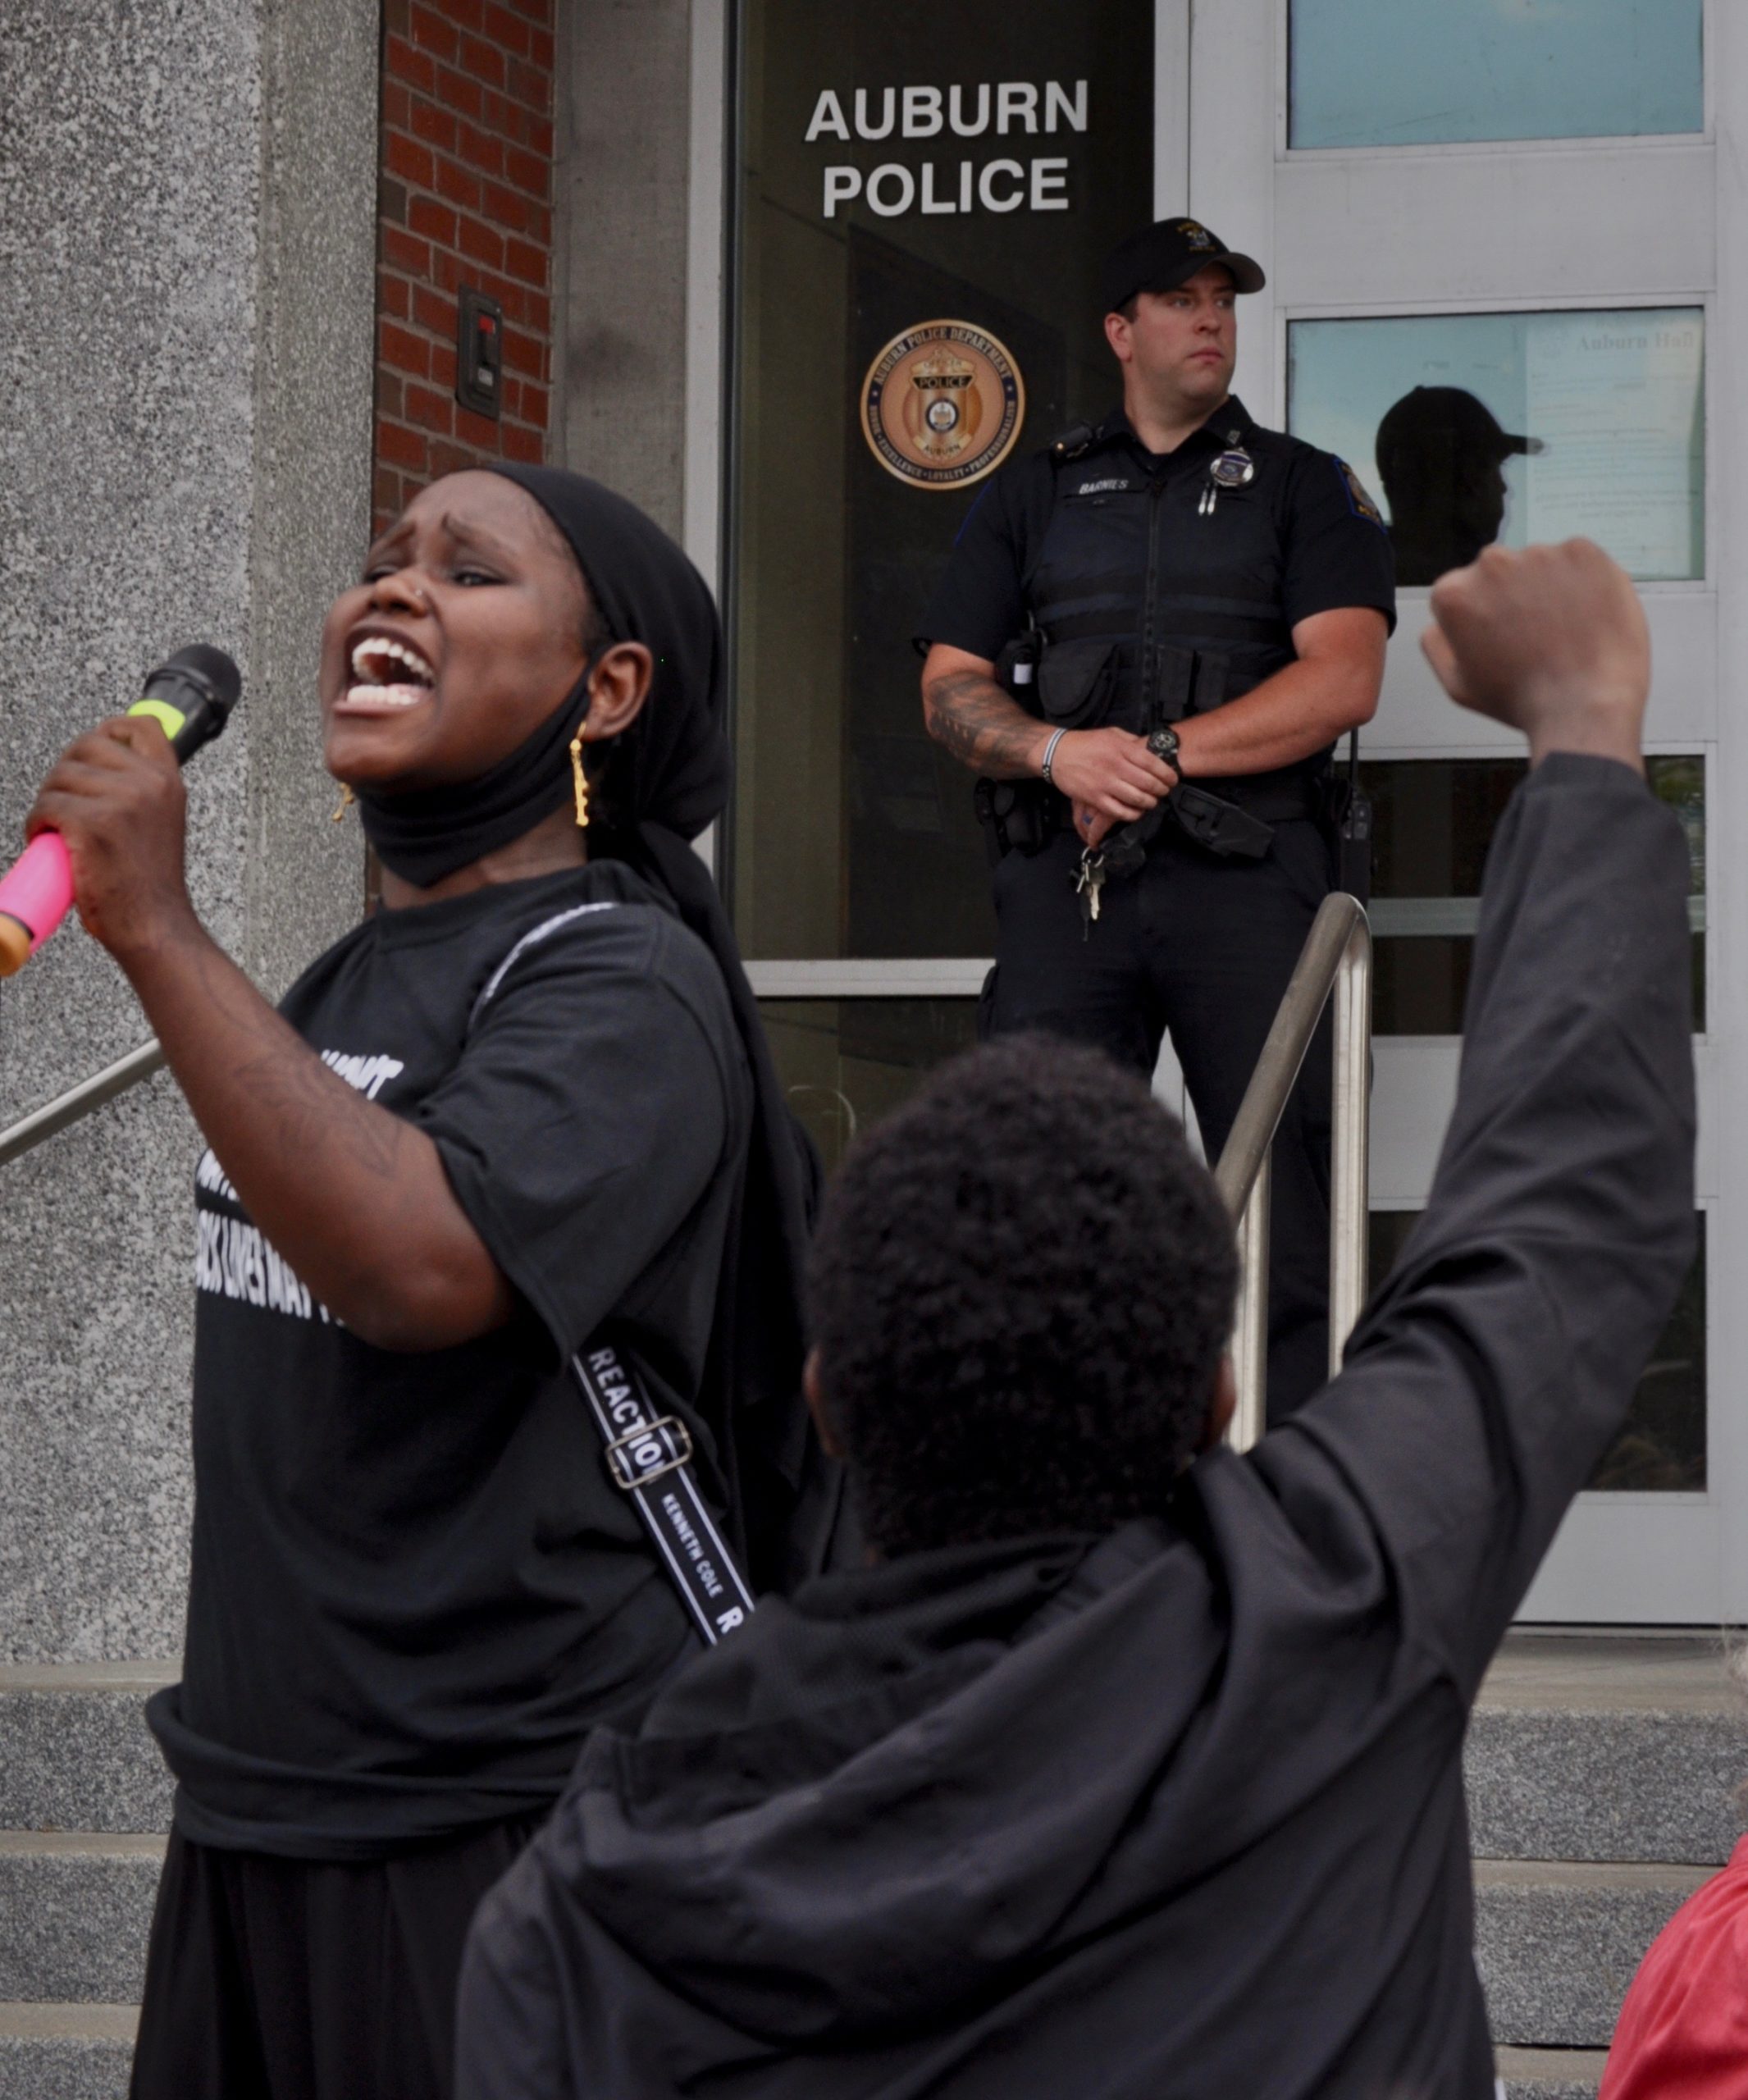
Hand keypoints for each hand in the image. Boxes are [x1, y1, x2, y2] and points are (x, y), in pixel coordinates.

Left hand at [25, 717, 193, 956]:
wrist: (153, 926)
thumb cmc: (150, 885)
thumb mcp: (163, 823)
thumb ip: (143, 792)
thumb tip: (103, 767)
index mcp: (169, 782)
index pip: (140, 726)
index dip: (110, 730)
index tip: (94, 753)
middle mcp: (149, 785)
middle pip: (86, 746)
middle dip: (66, 773)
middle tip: (66, 804)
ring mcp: (121, 802)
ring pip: (59, 778)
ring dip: (49, 803)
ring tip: (60, 830)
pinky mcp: (91, 823)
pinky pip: (46, 806)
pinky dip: (37, 824)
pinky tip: (49, 841)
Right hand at [1050, 728, 1176, 845]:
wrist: (1057, 754)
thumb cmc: (1085, 743)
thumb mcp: (1111, 733)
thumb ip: (1131, 742)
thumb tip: (1150, 750)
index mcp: (1120, 748)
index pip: (1152, 763)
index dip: (1167, 773)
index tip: (1173, 779)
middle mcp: (1114, 766)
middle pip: (1148, 782)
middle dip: (1162, 790)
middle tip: (1164, 791)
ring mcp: (1105, 784)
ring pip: (1137, 799)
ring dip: (1150, 802)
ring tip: (1152, 801)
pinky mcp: (1095, 798)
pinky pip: (1120, 811)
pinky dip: (1133, 814)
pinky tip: (1136, 811)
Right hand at [1422, 541, 1648, 772]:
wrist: (1585, 701)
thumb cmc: (1520, 699)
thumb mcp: (1457, 684)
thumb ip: (1437, 645)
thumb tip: (1438, 623)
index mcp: (1454, 594)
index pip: (1459, 592)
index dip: (1478, 617)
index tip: (1497, 637)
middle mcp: (1491, 563)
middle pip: (1497, 572)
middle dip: (1509, 594)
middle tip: (1532, 633)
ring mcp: (1539, 553)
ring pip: (1537, 564)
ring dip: (1545, 586)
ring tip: (1563, 628)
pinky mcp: (1582, 551)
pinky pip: (1576, 560)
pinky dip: (1581, 580)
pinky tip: (1585, 614)